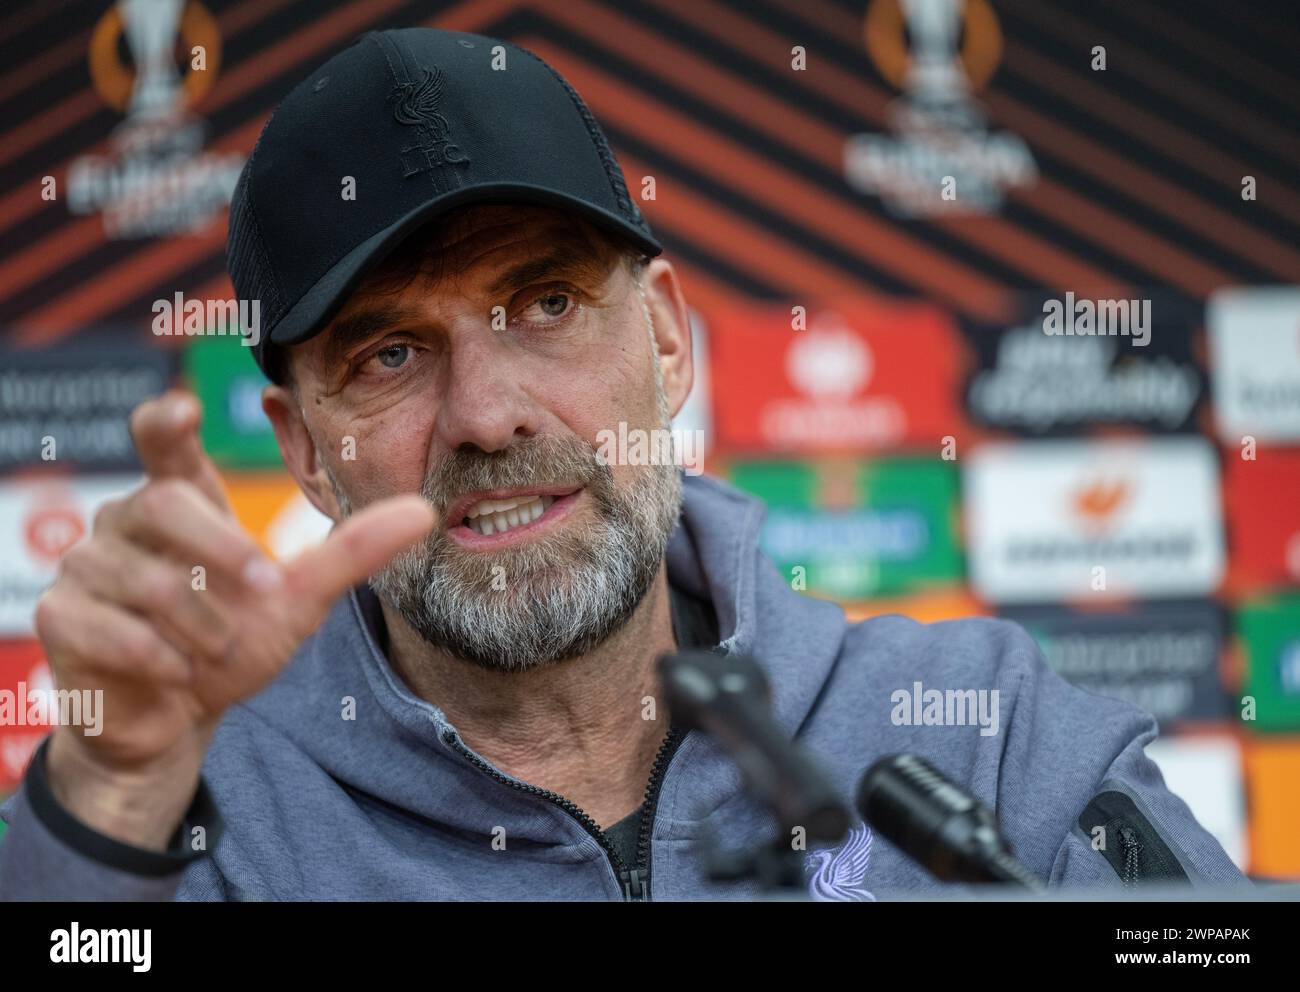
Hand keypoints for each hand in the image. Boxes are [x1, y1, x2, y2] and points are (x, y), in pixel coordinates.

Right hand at [35, 390, 434, 850]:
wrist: (181, 718)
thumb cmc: (234, 641)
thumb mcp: (299, 599)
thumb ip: (352, 553)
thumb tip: (425, 511)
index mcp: (182, 503)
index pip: (162, 443)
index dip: (166, 422)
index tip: (182, 408)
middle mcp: (126, 521)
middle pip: (164, 504)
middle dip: (223, 551)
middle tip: (264, 589)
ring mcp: (86, 567)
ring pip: (146, 579)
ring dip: (200, 625)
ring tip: (215, 649)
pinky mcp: (62, 618)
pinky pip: (106, 626)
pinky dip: (156, 656)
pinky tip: (175, 672)